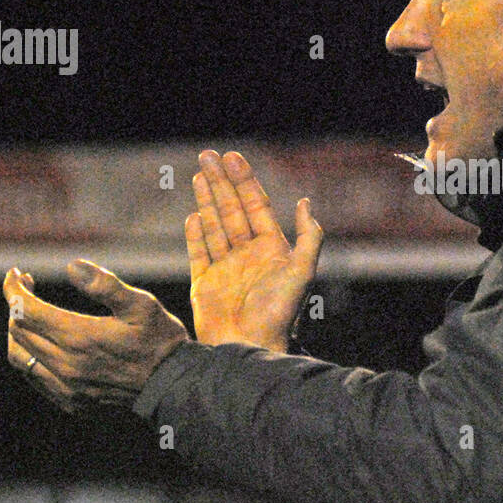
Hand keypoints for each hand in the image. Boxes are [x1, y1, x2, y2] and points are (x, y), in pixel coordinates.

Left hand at [4, 260, 189, 411]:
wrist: (174, 384)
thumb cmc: (159, 339)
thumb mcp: (141, 304)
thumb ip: (105, 284)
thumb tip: (72, 266)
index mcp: (79, 337)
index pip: (27, 310)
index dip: (15, 289)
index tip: (16, 273)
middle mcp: (66, 365)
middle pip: (19, 331)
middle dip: (17, 304)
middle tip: (27, 287)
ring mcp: (67, 387)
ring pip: (21, 357)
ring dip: (19, 332)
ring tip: (31, 315)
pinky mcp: (72, 402)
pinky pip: (35, 377)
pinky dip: (31, 356)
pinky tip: (45, 344)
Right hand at [187, 150, 322, 350]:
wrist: (250, 348)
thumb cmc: (279, 314)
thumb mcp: (302, 272)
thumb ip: (308, 237)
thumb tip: (305, 202)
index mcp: (272, 250)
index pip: (256, 206)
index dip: (245, 181)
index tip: (233, 157)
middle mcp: (248, 255)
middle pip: (232, 210)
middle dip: (221, 182)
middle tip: (208, 155)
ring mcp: (225, 268)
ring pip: (214, 226)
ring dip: (207, 200)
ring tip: (199, 174)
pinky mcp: (205, 284)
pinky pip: (198, 252)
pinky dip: (196, 234)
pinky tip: (193, 215)